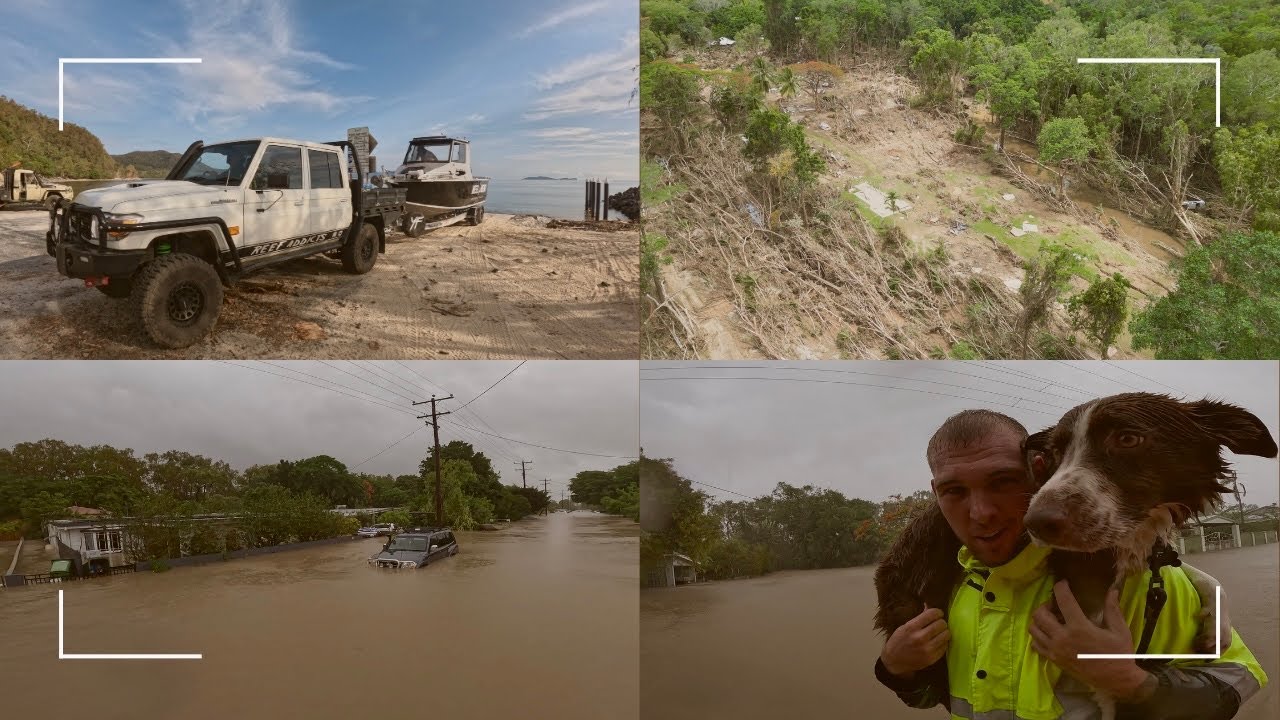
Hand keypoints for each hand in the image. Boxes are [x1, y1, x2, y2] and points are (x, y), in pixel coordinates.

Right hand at [880, 605, 950, 677]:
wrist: (894, 661)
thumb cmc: (898, 641)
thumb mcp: (905, 627)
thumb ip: (919, 618)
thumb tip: (929, 606)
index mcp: (912, 627)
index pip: (932, 614)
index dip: (938, 612)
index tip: (938, 614)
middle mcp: (920, 638)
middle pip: (942, 624)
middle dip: (941, 622)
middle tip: (938, 624)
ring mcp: (927, 649)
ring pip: (946, 635)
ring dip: (944, 632)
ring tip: (939, 633)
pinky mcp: (932, 658)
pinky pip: (945, 646)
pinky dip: (943, 643)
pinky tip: (937, 642)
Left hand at [1029, 581, 1148, 699]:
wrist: (1116, 680)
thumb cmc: (1119, 654)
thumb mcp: (1119, 630)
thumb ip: (1112, 609)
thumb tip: (1112, 589)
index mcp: (1079, 627)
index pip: (1063, 600)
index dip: (1060, 587)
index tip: (1063, 583)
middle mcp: (1063, 638)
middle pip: (1039, 614)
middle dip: (1045, 605)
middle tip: (1055, 605)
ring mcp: (1056, 650)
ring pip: (1033, 629)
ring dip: (1039, 620)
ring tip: (1052, 619)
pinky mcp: (1054, 660)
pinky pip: (1036, 645)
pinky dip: (1038, 636)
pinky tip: (1050, 634)